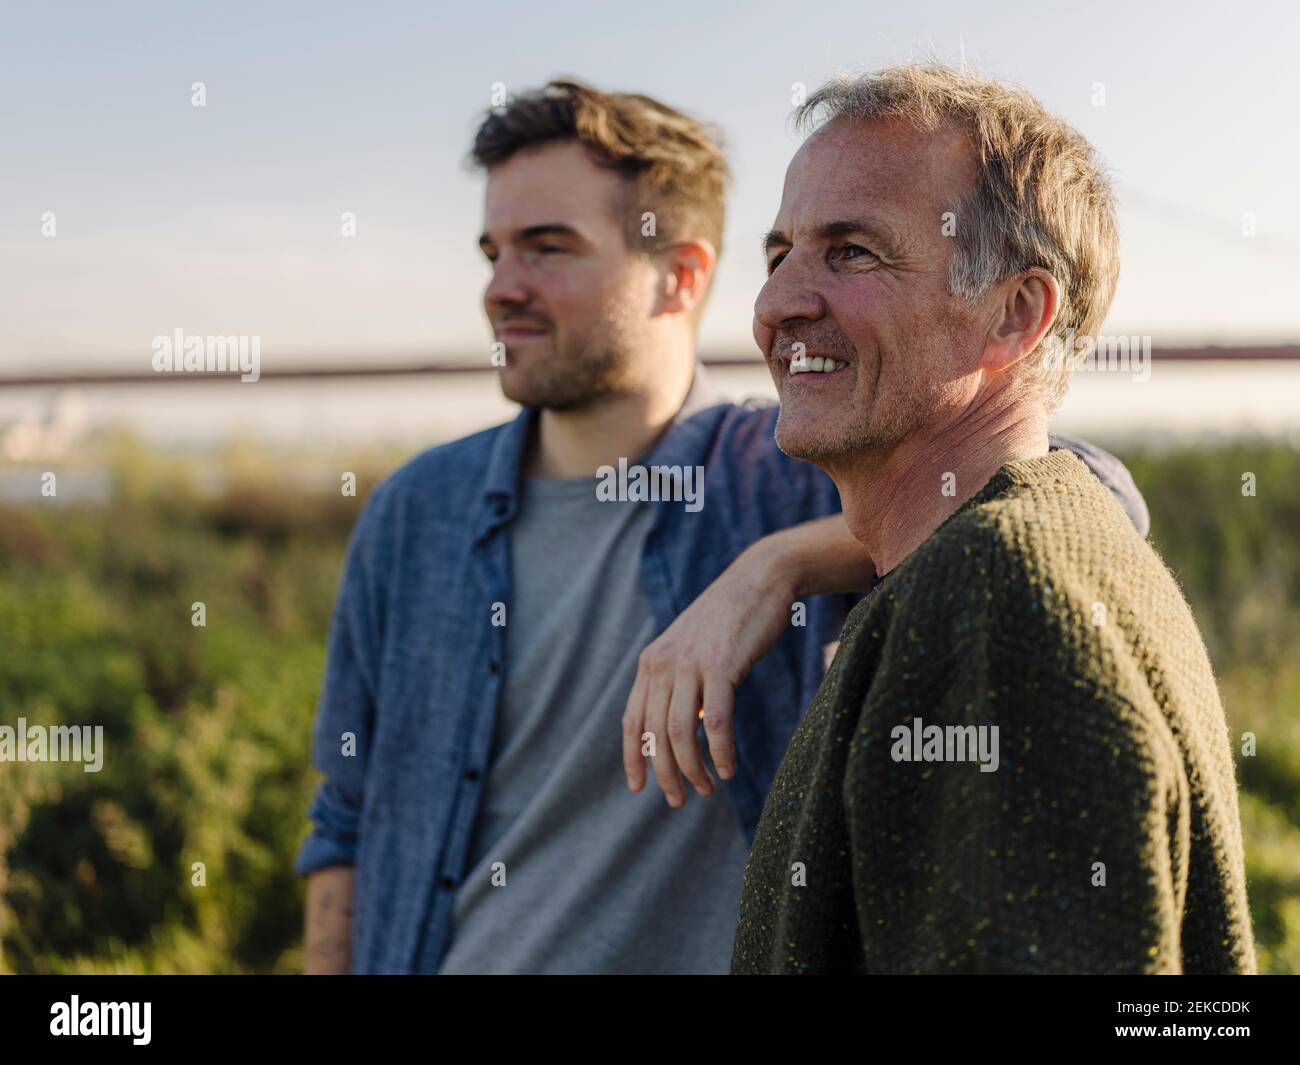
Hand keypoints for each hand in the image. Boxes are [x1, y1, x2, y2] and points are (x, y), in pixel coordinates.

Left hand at [622, 540, 796, 805]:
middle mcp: (664, 664)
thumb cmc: (729, 619)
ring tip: (706, 789)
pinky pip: (717, 720)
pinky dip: (721, 751)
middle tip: (680, 799)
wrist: (759, 579)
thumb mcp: (693, 651)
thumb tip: (685, 730)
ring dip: (692, 769)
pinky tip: (727, 770)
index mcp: (651, 662)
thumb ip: (681, 686)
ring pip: (681, 732)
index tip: (637, 786)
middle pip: (654, 733)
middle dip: (664, 773)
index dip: (632, 757)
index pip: (631, 720)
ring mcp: (692, 664)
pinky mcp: (722, 665)